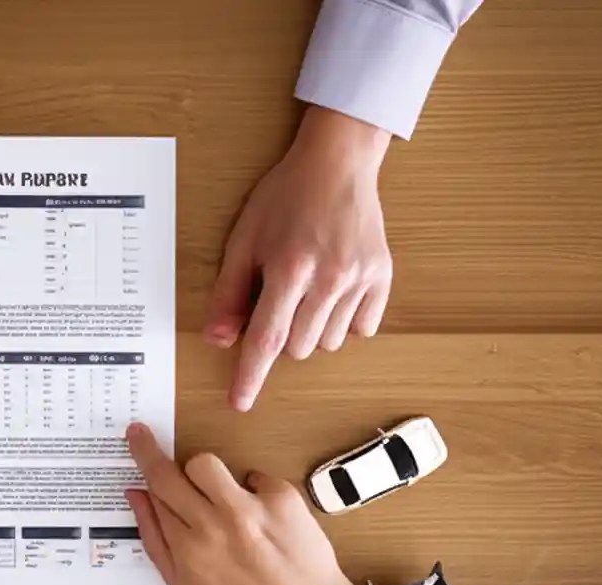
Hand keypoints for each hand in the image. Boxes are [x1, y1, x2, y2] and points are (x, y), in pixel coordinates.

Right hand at [124, 423, 367, 584]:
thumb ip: (154, 538)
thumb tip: (136, 495)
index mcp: (187, 549)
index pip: (154, 491)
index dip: (143, 462)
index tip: (136, 438)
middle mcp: (215, 525)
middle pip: (170, 473)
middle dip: (150, 448)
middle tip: (144, 434)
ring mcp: (250, 509)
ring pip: (206, 463)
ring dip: (203, 472)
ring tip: (216, 494)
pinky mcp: (283, 499)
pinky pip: (253, 475)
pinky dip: (252, 490)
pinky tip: (260, 516)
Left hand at [205, 107, 393, 410]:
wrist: (338, 163)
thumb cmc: (285, 197)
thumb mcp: (243, 239)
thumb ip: (230, 292)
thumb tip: (218, 339)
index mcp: (288, 268)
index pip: (266, 339)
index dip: (250, 376)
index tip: (239, 403)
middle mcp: (328, 278)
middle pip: (298, 347)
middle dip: (281, 336)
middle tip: (279, 299)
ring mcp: (360, 279)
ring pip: (329, 342)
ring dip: (311, 330)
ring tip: (306, 291)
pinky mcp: (383, 277)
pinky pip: (362, 328)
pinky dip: (344, 321)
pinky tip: (334, 291)